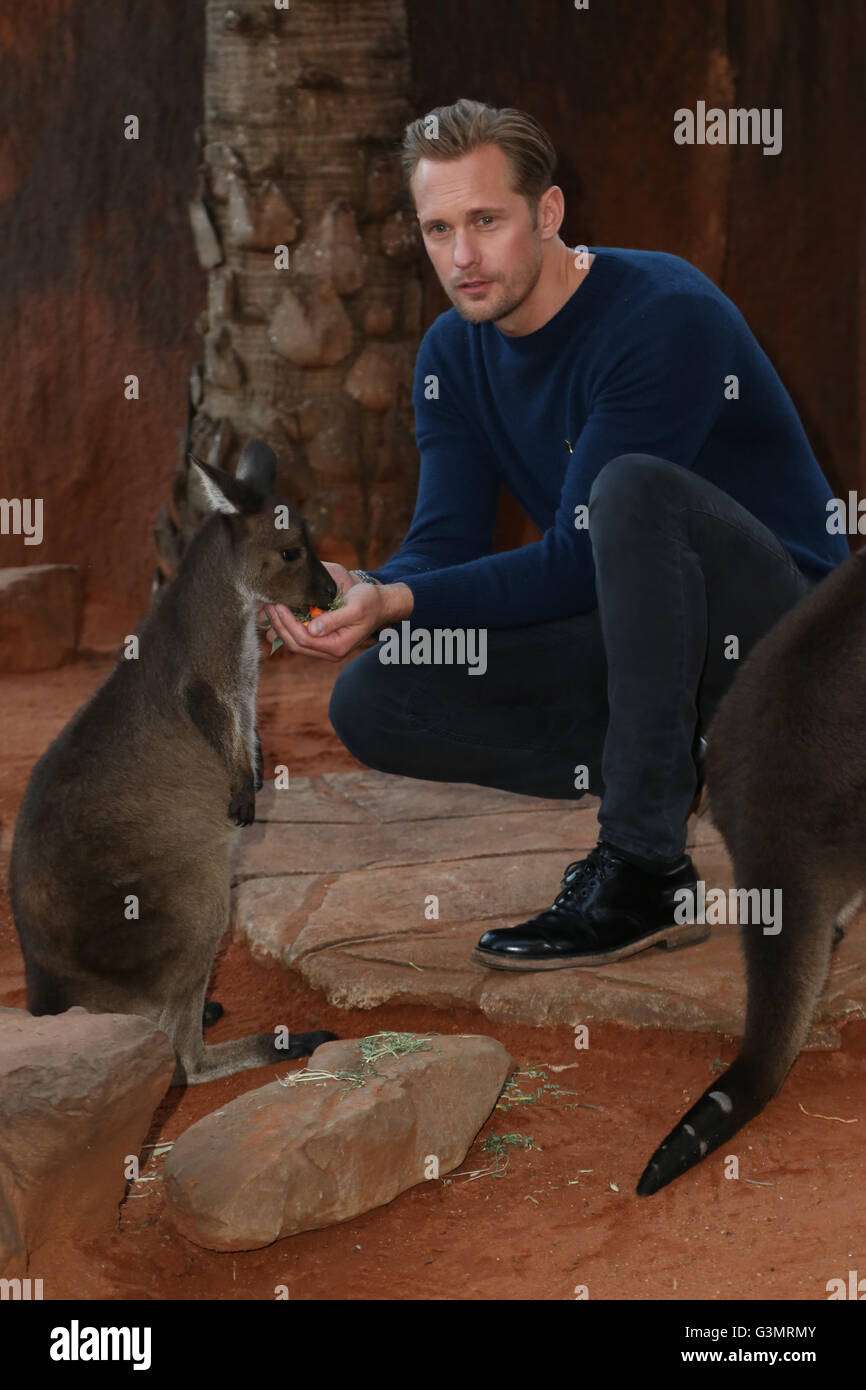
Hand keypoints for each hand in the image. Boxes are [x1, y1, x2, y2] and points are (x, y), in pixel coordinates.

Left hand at [261, 580, 413, 661]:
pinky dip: (287, 626)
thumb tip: (312, 628)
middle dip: (279, 625)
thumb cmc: (370, 602)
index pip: (304, 639)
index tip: (278, 605)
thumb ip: (334, 619)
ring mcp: (325, 647)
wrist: (381, 604)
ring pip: (294, 642)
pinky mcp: (321, 639)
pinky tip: (279, 612)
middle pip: (295, 644)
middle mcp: (329, 651)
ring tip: (269, 608)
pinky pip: (299, 637)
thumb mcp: (355, 608)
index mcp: (337, 646)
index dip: (288, 623)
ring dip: (280, 626)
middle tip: (267, 605)